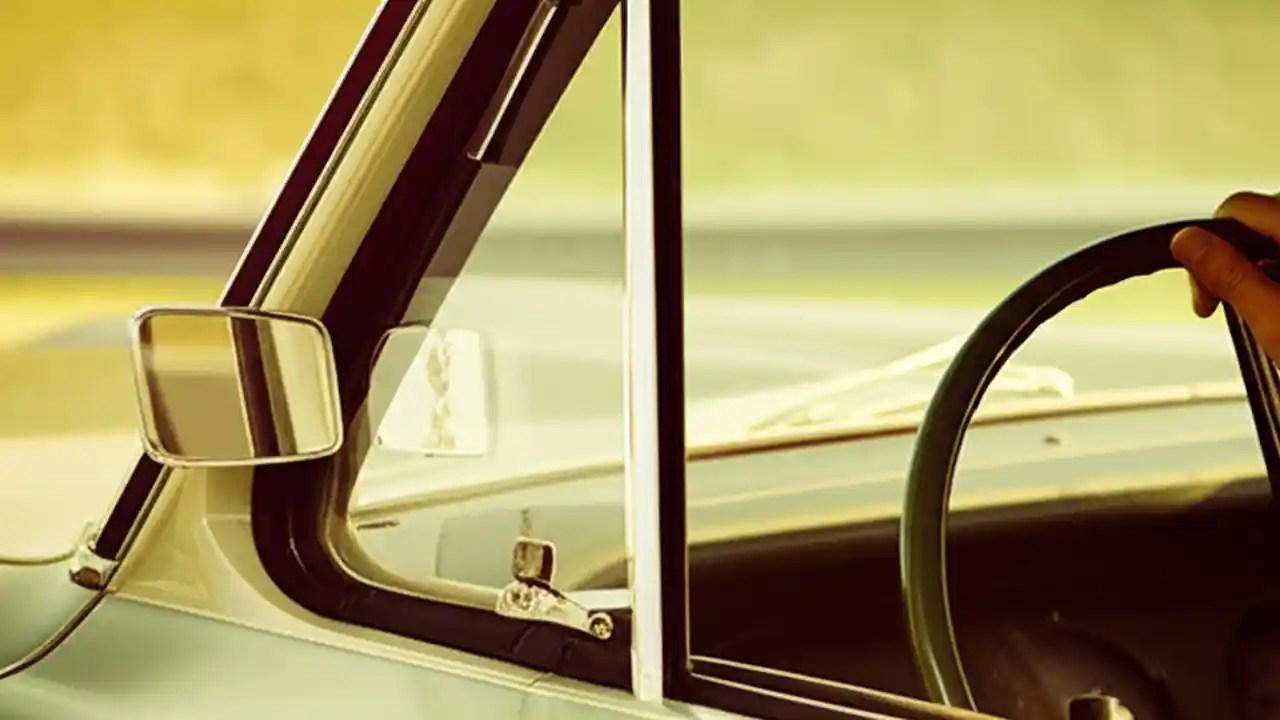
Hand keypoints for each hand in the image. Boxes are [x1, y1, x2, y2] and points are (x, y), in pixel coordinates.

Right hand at [1171, 191, 1279, 359]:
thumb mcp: (1275, 321)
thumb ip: (1230, 276)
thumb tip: (1184, 241)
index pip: (1237, 208)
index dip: (1209, 245)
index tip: (1207, 290)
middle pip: (1256, 219)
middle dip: (1233, 258)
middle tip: (1226, 304)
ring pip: (1273, 234)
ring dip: (1257, 266)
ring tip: (1261, 309)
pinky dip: (1277, 269)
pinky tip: (1279, 300)